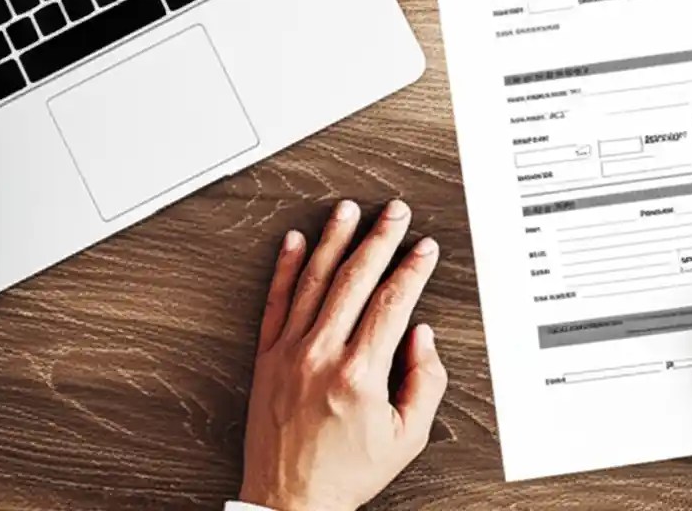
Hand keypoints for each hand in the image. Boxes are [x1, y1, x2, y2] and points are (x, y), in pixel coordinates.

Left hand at [239, 199, 446, 510]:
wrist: (289, 501)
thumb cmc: (347, 473)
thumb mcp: (407, 436)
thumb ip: (425, 382)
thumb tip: (422, 337)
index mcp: (360, 374)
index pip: (393, 303)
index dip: (412, 269)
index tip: (424, 248)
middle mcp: (322, 356)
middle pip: (355, 279)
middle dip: (379, 238)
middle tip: (394, 212)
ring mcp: (289, 354)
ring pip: (313, 281)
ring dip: (333, 240)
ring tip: (348, 210)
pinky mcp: (266, 359)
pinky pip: (275, 303)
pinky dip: (284, 268)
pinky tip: (294, 241)